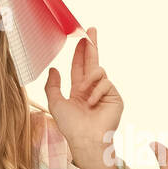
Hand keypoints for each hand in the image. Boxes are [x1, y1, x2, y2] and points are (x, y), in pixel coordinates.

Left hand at [44, 27, 121, 168]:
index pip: (80, 67)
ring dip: (89, 80)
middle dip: (92, 45)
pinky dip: (96, 91)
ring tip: (84, 95)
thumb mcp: (56, 103)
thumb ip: (53, 85)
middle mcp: (92, 89)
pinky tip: (92, 102)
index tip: (81, 37)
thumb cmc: (71, 126)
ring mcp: (105, 93)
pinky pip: (106, 82)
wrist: (86, 139)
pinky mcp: (115, 97)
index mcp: (79, 91)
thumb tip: (54, 68)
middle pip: (93, 61)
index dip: (80, 52)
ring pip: (99, 71)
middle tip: (91, 30)